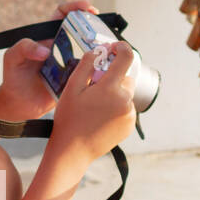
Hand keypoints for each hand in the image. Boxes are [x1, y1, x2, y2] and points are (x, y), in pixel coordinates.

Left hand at [0, 0, 99, 121]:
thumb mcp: (12, 58)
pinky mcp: (74, 79)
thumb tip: (45, 51)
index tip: (87, 7)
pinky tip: (104, 70)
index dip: (75, 7)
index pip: (62, 15)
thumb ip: (24, 48)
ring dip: (99, 48)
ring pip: (89, 51)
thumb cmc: (14, 77)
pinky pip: (88, 72)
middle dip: (95, 26)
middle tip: (101, 30)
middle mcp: (61, 48)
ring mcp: (69, 63)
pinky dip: (97, 69)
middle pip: (82, 31)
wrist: (19, 104)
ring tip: (106, 49)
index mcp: (47, 38)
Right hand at [50, 41, 137, 163]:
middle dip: (112, 76)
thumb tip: (100, 49)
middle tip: (94, 86)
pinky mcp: (130, 125)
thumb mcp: (71, 88)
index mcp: (111, 89)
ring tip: (95, 106)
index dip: (121, 47)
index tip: (113, 48)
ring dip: (114, 93)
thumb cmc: (69, 119)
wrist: (73, 151)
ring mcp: (130, 114)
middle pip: (126, 76)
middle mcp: (125, 100)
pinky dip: (116, 107)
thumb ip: (87, 64)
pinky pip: (126, 108)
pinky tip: (100, 116)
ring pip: (126, 93)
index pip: (126, 57)